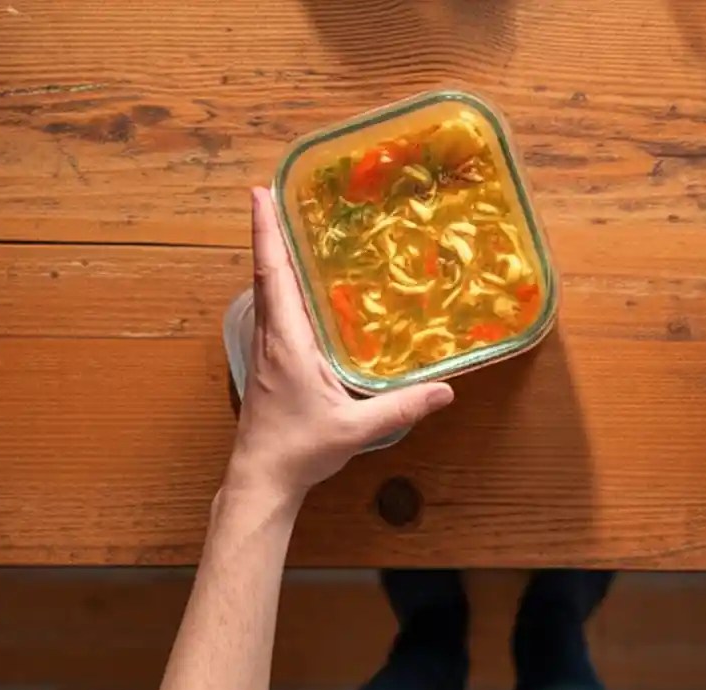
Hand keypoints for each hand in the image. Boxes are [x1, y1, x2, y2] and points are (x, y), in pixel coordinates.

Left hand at [227, 187, 453, 502]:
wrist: (261, 479)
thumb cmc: (300, 450)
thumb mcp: (357, 428)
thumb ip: (402, 406)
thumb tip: (446, 390)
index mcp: (287, 342)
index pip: (274, 276)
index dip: (267, 233)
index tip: (260, 194)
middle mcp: (270, 339)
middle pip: (266, 274)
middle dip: (269, 233)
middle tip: (275, 195)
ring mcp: (265, 351)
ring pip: (266, 293)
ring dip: (272, 259)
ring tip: (288, 230)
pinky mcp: (268, 365)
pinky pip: (272, 313)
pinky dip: (279, 288)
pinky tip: (297, 289)